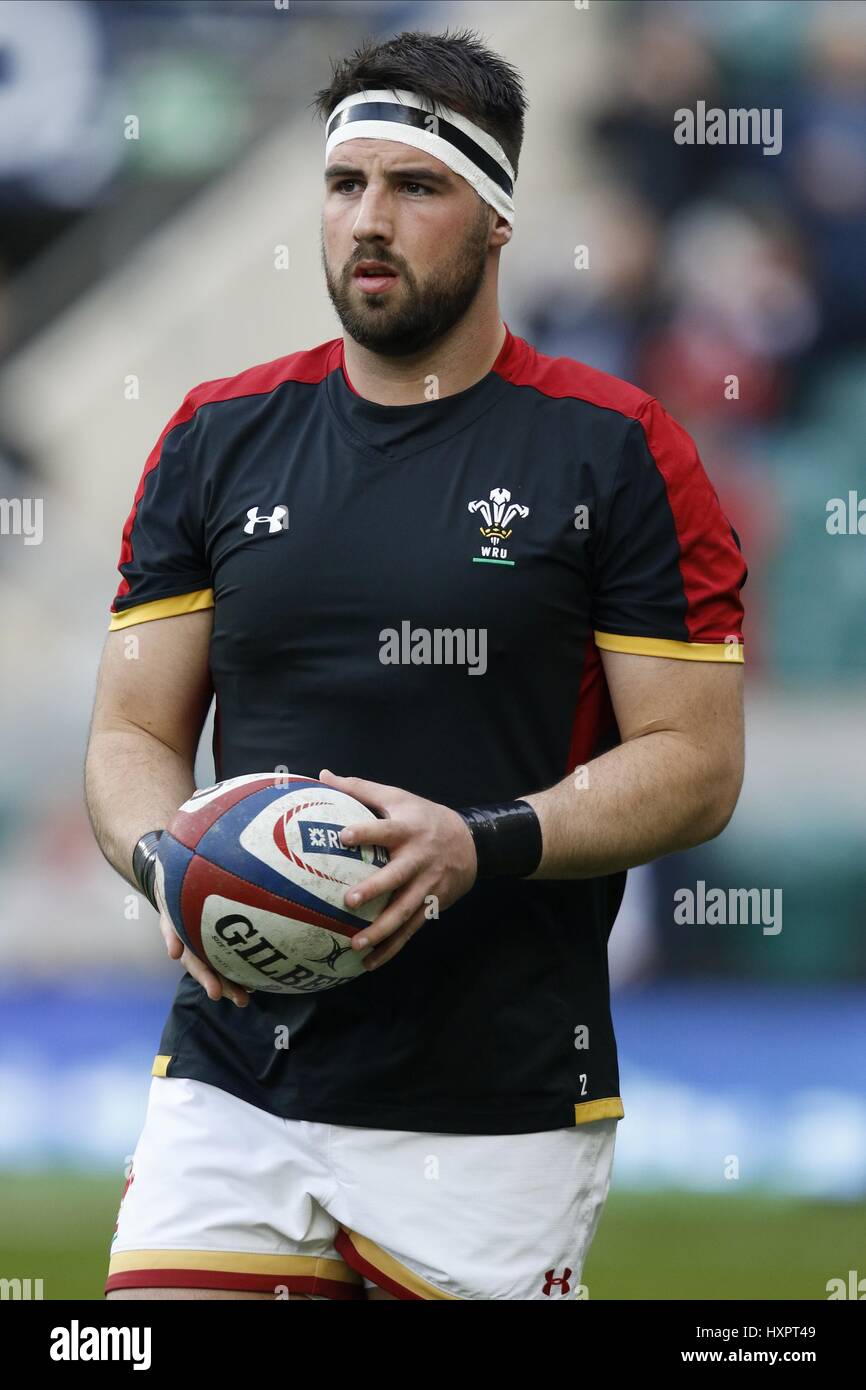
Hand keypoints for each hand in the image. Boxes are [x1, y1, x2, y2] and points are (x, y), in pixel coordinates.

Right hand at [155, 880, 250, 1007]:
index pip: (198, 967)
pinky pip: (232, 959)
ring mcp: (211, 950)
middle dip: (227, 988)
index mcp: (188, 949)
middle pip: (214, 974)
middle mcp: (201, 953)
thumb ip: (171, 935)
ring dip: (235, 985)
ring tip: (248, 996)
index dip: (207, 980)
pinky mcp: (222, 944)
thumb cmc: (176, 906)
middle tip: (242, 1000)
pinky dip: (241, 971)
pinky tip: (254, 982)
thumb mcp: (169, 919)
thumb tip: (173, 955)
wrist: (182, 890)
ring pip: (224, 970)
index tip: (216, 994)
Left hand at [319, 769, 477, 972]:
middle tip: (347, 901)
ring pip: (404, 911)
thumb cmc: (424, 817)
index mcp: (408, 830)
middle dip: (374, 890)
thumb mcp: (398, 797)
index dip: (366, 831)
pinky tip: (370, 963)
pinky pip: (410, 930)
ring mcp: (427, 885)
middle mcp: (418, 859)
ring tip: (355, 944)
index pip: (385, 829)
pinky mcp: (431, 905)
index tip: (343, 835)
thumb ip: (360, 789)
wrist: (472, 843)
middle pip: (396, 876)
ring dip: (381, 930)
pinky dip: (392, 947)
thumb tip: (322, 774)